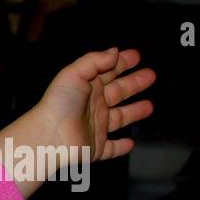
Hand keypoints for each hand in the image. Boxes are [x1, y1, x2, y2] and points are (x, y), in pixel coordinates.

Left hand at [0, 47, 156, 196]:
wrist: (49, 136)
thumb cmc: (58, 103)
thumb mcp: (73, 74)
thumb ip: (95, 60)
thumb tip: (115, 52)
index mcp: (87, 87)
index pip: (108, 71)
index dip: (122, 63)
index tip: (137, 56)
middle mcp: (92, 106)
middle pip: (118, 92)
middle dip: (134, 84)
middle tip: (151, 76)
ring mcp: (95, 127)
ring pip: (119, 119)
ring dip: (134, 112)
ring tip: (149, 107)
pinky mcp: (96, 148)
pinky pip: (111, 148)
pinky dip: (121, 147)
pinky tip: (131, 143)